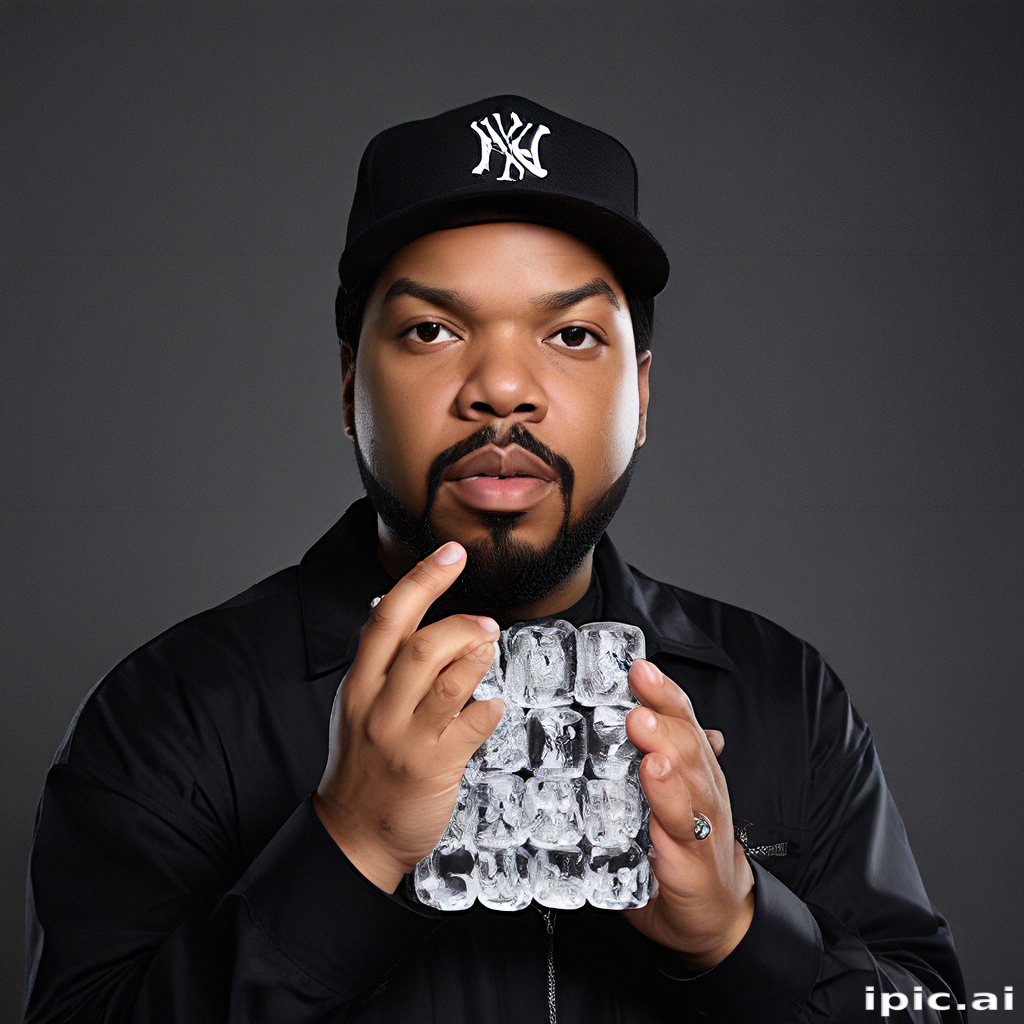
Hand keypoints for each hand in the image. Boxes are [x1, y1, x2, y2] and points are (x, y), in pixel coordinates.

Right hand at [313, 541, 504, 891]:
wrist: (353, 835)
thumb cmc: (363, 765)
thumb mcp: (357, 705)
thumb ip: (378, 660)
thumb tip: (391, 606)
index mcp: (359, 685)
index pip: (387, 618)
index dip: (422, 580)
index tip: (451, 553)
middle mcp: (378, 707)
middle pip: (419, 644)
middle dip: (460, 622)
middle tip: (485, 622)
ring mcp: (405, 738)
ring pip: (447, 681)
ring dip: (477, 656)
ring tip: (490, 649)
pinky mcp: (433, 767)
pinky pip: (472, 725)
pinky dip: (490, 707)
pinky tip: (492, 704)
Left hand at [622, 659, 753, 970]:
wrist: (717, 914)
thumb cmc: (686, 849)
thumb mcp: (667, 796)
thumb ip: (651, 757)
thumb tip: (634, 713)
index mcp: (693, 770)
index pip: (682, 721)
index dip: (663, 693)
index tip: (639, 669)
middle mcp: (702, 792)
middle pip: (688, 746)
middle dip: (662, 721)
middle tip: (635, 705)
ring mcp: (701, 828)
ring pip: (691, 785)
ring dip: (667, 759)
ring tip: (644, 739)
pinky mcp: (693, 866)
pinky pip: (682, 836)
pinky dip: (669, 815)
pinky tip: (655, 802)